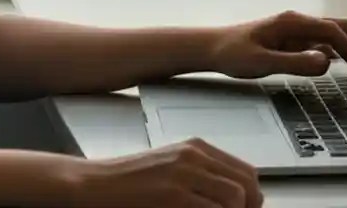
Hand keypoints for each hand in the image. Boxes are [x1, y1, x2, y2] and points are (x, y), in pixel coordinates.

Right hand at [68, 138, 262, 207]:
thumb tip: (233, 197)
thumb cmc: (127, 181)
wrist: (93, 183)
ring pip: (235, 198)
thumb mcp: (170, 168)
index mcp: (196, 147)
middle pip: (247, 184)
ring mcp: (183, 174)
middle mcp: (193, 155)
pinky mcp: (172, 195)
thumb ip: (200, 176)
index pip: (246, 172)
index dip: (253, 198)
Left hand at [208, 11, 346, 82]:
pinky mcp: (291, 40)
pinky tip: (345, 67)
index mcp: (292, 22)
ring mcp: (295, 30)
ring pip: (333, 35)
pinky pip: (321, 43)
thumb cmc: (232, 54)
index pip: (334, 32)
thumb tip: (327, 62)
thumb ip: (294, 63)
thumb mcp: (262, 62)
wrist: (210, 48)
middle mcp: (297, 22)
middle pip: (340, 29)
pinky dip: (338, 54)